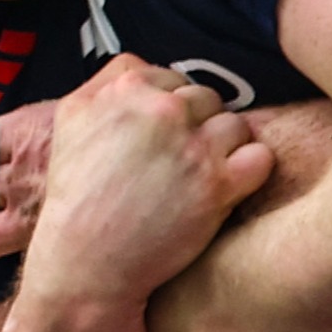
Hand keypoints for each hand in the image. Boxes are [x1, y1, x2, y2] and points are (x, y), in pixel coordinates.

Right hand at [14, 57, 274, 311]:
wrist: (86, 263)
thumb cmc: (76, 199)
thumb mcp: (70, 122)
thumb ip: (105, 87)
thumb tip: (140, 67)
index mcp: (123, 89)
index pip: (171, 78)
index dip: (171, 110)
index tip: (162, 141)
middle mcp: (160, 109)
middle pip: (207, 98)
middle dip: (200, 129)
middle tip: (182, 165)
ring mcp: (192, 144)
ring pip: (236, 125)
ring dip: (226, 151)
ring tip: (203, 180)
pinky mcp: (218, 183)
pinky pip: (260, 157)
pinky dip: (250, 174)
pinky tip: (228, 191)